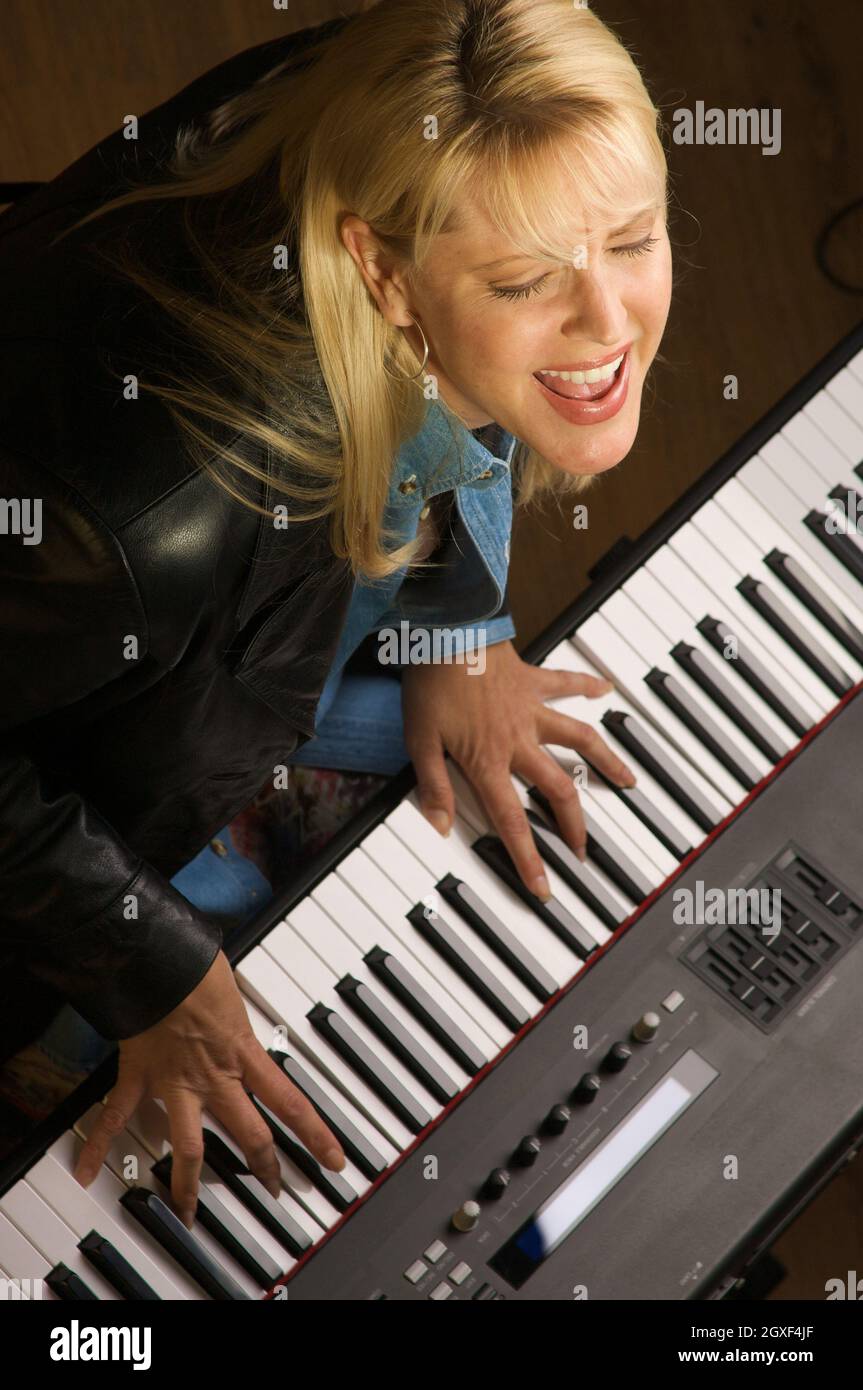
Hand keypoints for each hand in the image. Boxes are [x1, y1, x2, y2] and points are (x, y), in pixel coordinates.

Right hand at [73, 950, 345, 1225]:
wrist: (156, 956)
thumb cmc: (196, 964)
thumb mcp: (233, 992)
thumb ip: (236, 1014)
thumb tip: (234, 1011)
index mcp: (243, 1053)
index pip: (290, 1103)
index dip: (316, 1136)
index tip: (334, 1161)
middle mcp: (214, 1076)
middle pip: (248, 1134)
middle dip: (263, 1166)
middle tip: (273, 1188)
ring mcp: (174, 1082)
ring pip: (189, 1146)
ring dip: (190, 1183)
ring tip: (189, 1213)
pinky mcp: (138, 1075)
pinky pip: (116, 1116)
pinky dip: (98, 1143)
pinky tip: (85, 1170)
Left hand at [401, 640, 635, 899]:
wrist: (445, 632)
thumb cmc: (430, 685)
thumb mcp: (419, 742)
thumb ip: (434, 786)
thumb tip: (439, 826)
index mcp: (488, 761)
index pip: (512, 821)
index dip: (529, 859)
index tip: (544, 887)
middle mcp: (518, 740)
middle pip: (557, 789)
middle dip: (574, 824)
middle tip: (586, 847)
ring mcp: (531, 710)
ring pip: (578, 741)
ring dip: (606, 761)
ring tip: (628, 780)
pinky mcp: (533, 680)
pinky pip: (567, 683)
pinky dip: (588, 686)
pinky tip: (606, 690)